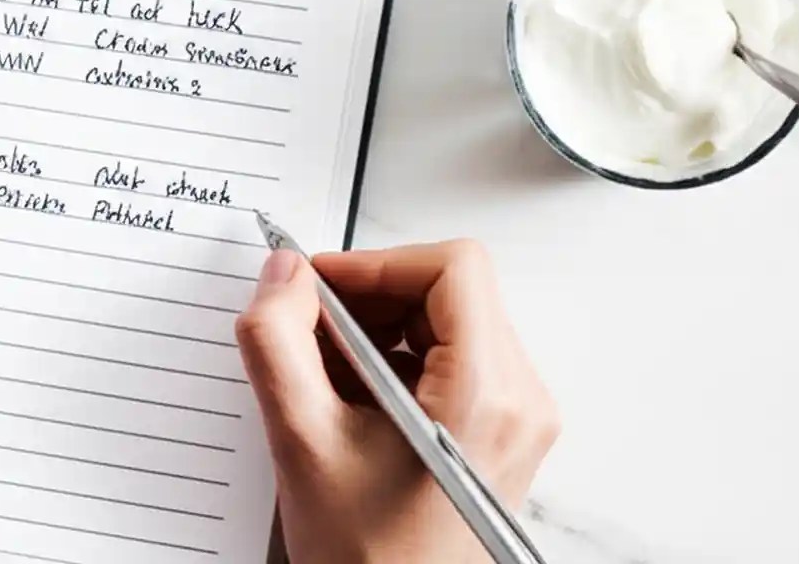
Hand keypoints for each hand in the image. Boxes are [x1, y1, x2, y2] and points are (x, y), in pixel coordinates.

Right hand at [236, 241, 559, 563]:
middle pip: (453, 290)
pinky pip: (454, 359)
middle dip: (373, 297)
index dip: (376, 263)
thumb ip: (278, 343)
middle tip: (310, 324)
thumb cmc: (369, 558)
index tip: (321, 284)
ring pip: (451, 322)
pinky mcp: (502, 429)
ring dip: (380, 329)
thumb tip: (283, 275)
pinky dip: (397, 359)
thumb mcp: (302, 442)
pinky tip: (351, 398)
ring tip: (326, 371)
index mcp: (487, 395)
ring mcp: (518, 416)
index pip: (452, 268)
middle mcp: (520, 399)